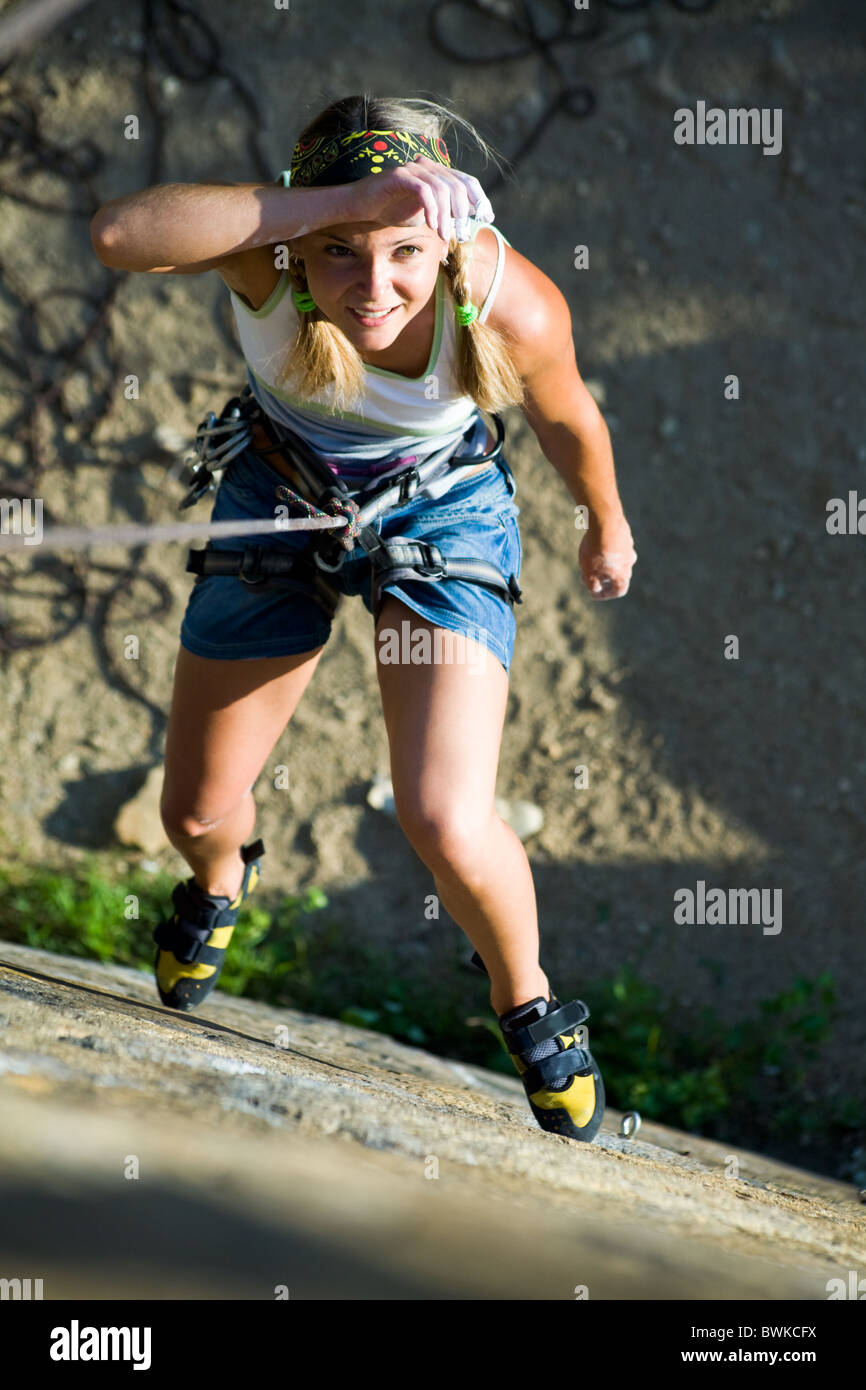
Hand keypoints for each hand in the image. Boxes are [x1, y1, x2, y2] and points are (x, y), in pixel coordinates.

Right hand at [344, 154, 494, 245]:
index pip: (467, 181)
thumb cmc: (390, 212)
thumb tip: (465, 231)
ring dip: (447, 216)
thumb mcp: (424, 217)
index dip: (480, 198)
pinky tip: (431, 226)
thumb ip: (444, 218)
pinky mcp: (399, 175)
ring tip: (443, 236)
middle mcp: (428, 167)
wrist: (360, 208)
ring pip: (443, 188)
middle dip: (464, 213)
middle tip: (463, 235)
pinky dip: (431, 209)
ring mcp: (413, 169)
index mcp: (437, 175)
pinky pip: (424, 190)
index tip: (487, 217)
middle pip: (458, 185)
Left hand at [579, 517, 636, 599]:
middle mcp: (630, 562)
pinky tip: (594, 542)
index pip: (619, 591)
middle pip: (618, 575)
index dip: (606, 595)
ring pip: (617, 559)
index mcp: (623, 574)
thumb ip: (592, 585)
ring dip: (605, 562)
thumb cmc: (596, 550)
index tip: (594, 592)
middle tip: (588, 575)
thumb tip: (595, 591)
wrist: (605, 520)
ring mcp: (629, 547)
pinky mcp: (625, 534)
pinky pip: (616, 545)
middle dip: (603, 578)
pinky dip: (607, 548)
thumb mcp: (589, 572)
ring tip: (589, 558)